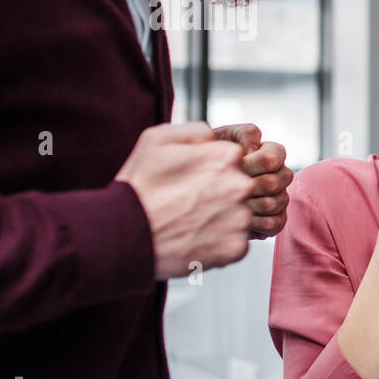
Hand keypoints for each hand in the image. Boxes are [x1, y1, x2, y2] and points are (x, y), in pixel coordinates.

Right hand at [115, 122, 256, 279]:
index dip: (231, 168)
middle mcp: (241, 186)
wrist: (123, 234)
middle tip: (205, 202)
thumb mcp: (159, 138)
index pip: (253, 157)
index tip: (213, 177)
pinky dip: (223, 241)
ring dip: (230, 218)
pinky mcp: (238, 247)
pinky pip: (241, 241)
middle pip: (254, 187)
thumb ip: (199, 131)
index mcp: (227, 156)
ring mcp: (242, 218)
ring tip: (199, 220)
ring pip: (249, 215)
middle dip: (234, 193)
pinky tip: (198, 237)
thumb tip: (219, 137)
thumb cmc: (138, 187)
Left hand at [212, 123, 291, 238]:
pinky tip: (234, 217)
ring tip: (227, 201)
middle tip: (224, 186)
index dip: (249, 163)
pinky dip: (251, 222)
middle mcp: (282, 175)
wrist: (201, 183)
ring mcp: (281, 198)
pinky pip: (272, 224)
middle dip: (245, 186)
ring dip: (246, 204)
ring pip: (272, 204)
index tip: (231, 164)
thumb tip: (252, 150)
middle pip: (273, 183)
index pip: (272, 158)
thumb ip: (243, 134)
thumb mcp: (224, 137)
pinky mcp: (277, 220)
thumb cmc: (212, 157)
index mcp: (273, 153)